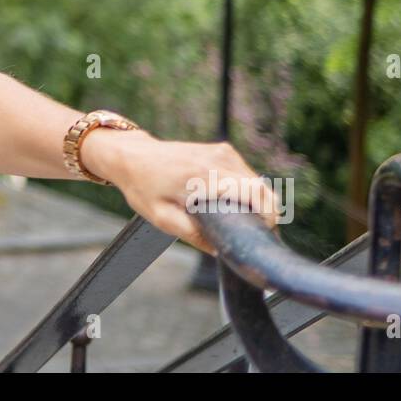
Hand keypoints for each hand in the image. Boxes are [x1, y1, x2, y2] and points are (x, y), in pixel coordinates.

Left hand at [98, 132, 280, 256]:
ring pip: (256, 180)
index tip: (265, 233)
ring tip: (241, 220)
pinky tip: (233, 202)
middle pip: (261, 187)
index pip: (254, 192)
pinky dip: (246, 188)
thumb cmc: (143, 188)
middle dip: (266, 212)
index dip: (268, 215)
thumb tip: (221, 250)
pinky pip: (245, 173)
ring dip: (257, 200)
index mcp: (203, 177)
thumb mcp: (161, 218)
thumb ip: (193, 235)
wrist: (132, 156)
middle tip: (254, 233)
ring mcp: (221, 151)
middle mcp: (217, 159)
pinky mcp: (221, 150)